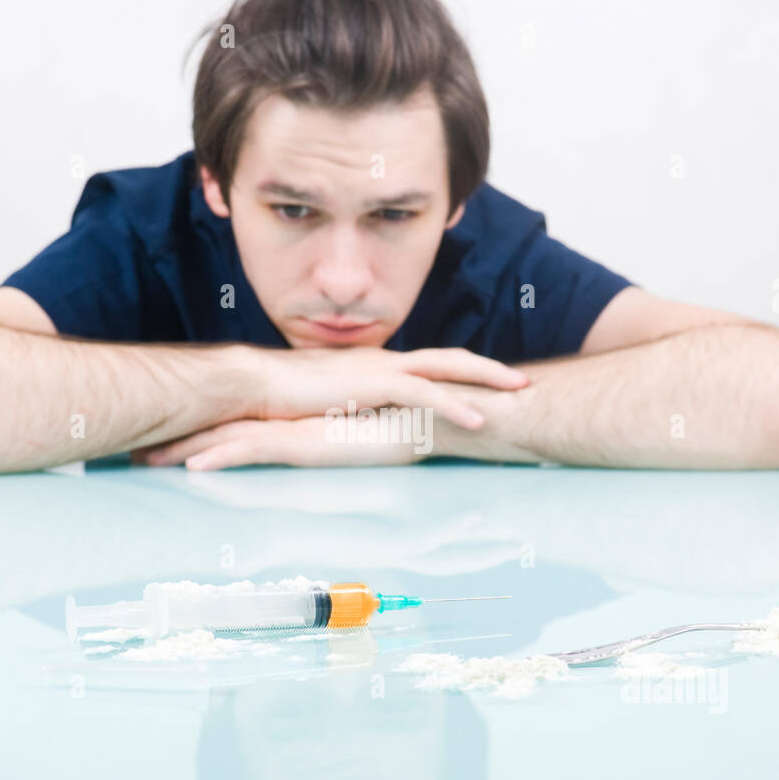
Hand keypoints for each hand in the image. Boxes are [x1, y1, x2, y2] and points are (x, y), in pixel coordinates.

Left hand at [131, 414, 430, 469]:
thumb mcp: (351, 438)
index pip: (234, 426)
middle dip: (174, 439)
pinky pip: (255, 450)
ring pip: (226, 437)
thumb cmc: (397, 426)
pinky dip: (221, 456)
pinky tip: (193, 467)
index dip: (196, 433)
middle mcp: (284, 420)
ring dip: (184, 449)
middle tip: (132, 452)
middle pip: (217, 427)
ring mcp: (291, 427)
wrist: (427, 413)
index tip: (161, 444)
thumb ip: (328, 443)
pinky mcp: (305, 441)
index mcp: (291, 421)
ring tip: (144, 462)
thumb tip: (312, 455)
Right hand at [244, 345, 529, 429]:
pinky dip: (456, 405)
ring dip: (485, 379)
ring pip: (446, 369)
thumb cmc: (283, 396)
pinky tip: (480, 420)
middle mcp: (385, 361)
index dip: (461, 371)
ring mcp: (381, 369)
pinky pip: (426, 394)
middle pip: (448, 359)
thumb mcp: (327, 401)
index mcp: (376, 365)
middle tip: (522, 380)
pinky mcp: (374, 385)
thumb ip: (350, 406)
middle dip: (487, 368)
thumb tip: (362, 419)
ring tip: (518, 391)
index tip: (490, 381)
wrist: (257, 383)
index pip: (428, 364)